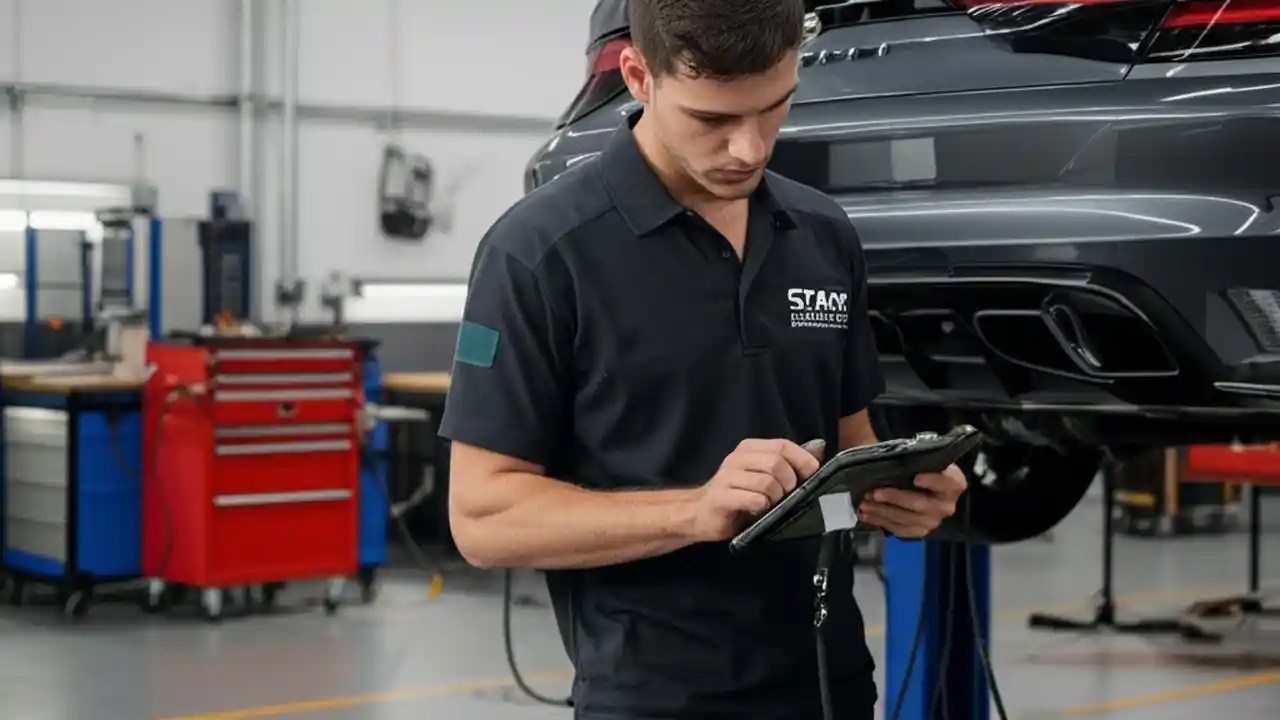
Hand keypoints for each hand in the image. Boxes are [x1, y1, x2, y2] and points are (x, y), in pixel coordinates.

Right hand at [689, 438, 824, 542]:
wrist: (700, 513)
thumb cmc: (738, 495)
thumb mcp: (764, 475)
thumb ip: (788, 463)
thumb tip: (818, 449)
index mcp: (749, 449)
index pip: (782, 445)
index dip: (802, 460)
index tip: (810, 475)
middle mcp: (737, 458)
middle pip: (776, 462)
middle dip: (789, 482)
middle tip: (786, 495)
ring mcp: (727, 477)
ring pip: (767, 482)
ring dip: (775, 497)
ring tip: (770, 505)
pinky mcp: (721, 497)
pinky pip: (754, 499)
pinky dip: (762, 507)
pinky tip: (757, 511)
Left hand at [858, 463, 966, 538]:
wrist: (916, 482)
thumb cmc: (918, 466)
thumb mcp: (920, 458)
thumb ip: (914, 460)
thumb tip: (893, 461)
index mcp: (953, 484)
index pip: (949, 483)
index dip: (934, 481)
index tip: (916, 478)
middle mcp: (947, 506)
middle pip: (922, 505)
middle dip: (895, 499)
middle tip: (874, 493)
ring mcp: (933, 521)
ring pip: (907, 520)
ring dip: (882, 512)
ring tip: (864, 504)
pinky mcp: (920, 531)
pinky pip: (900, 530)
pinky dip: (881, 522)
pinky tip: (866, 515)